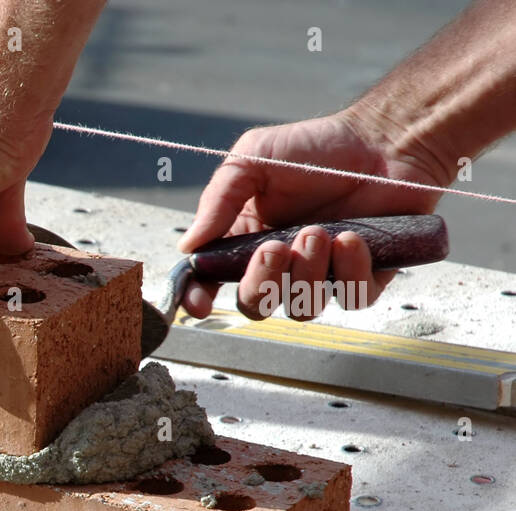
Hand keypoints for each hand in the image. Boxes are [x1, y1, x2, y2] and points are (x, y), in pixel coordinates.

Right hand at [178, 110, 445, 319]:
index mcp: (246, 240)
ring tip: (320, 232)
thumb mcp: (253, 158)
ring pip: (302, 308)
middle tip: (275, 247)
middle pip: (256, 305)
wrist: (385, 139)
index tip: (202, 302)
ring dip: (306, 275)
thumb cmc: (318, 146)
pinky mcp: (365, 275)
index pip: (213, 282)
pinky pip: (351, 298)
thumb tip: (188, 246)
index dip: (202, 297)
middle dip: (261, 283)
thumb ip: (218, 201)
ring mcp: (323, 274)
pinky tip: (353, 237)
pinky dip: (350, 272)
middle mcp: (282, 264)